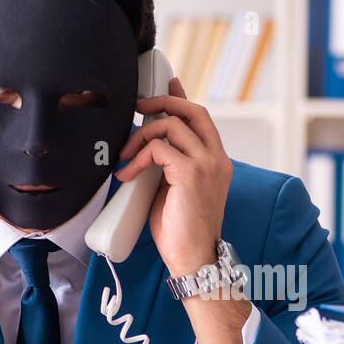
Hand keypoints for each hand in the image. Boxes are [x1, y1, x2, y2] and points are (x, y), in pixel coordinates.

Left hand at [116, 76, 232, 276]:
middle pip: (193, 110)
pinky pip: (158, 149)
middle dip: (163, 101)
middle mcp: (217, 158)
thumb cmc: (183, 232)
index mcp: (217, 161)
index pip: (201, 118)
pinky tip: (128, 174)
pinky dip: (138, 158)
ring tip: (127, 156)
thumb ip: (168, 164)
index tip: (166, 84)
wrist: (195, 259)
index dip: (181, 97)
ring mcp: (207, 164)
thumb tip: (149, 146)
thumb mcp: (174, 188)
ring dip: (142, 135)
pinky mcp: (191, 173)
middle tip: (139, 107)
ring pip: (171, 125)